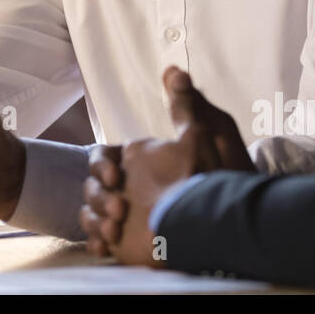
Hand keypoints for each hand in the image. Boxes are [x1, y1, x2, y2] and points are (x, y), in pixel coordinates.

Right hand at [81, 66, 252, 262]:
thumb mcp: (202, 136)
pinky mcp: (126, 245)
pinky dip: (96, 242)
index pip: (103, 158)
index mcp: (141, 164)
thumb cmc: (213, 179)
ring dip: (95, 219)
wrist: (223, 229)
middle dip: (99, 197)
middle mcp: (129, 190)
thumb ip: (184, 104)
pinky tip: (106, 245)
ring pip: (91, 213)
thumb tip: (174, 68)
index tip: (113, 177)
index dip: (100, 165)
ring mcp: (125, 218)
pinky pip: (98, 241)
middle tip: (120, 210)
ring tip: (115, 229)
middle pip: (92, 187)